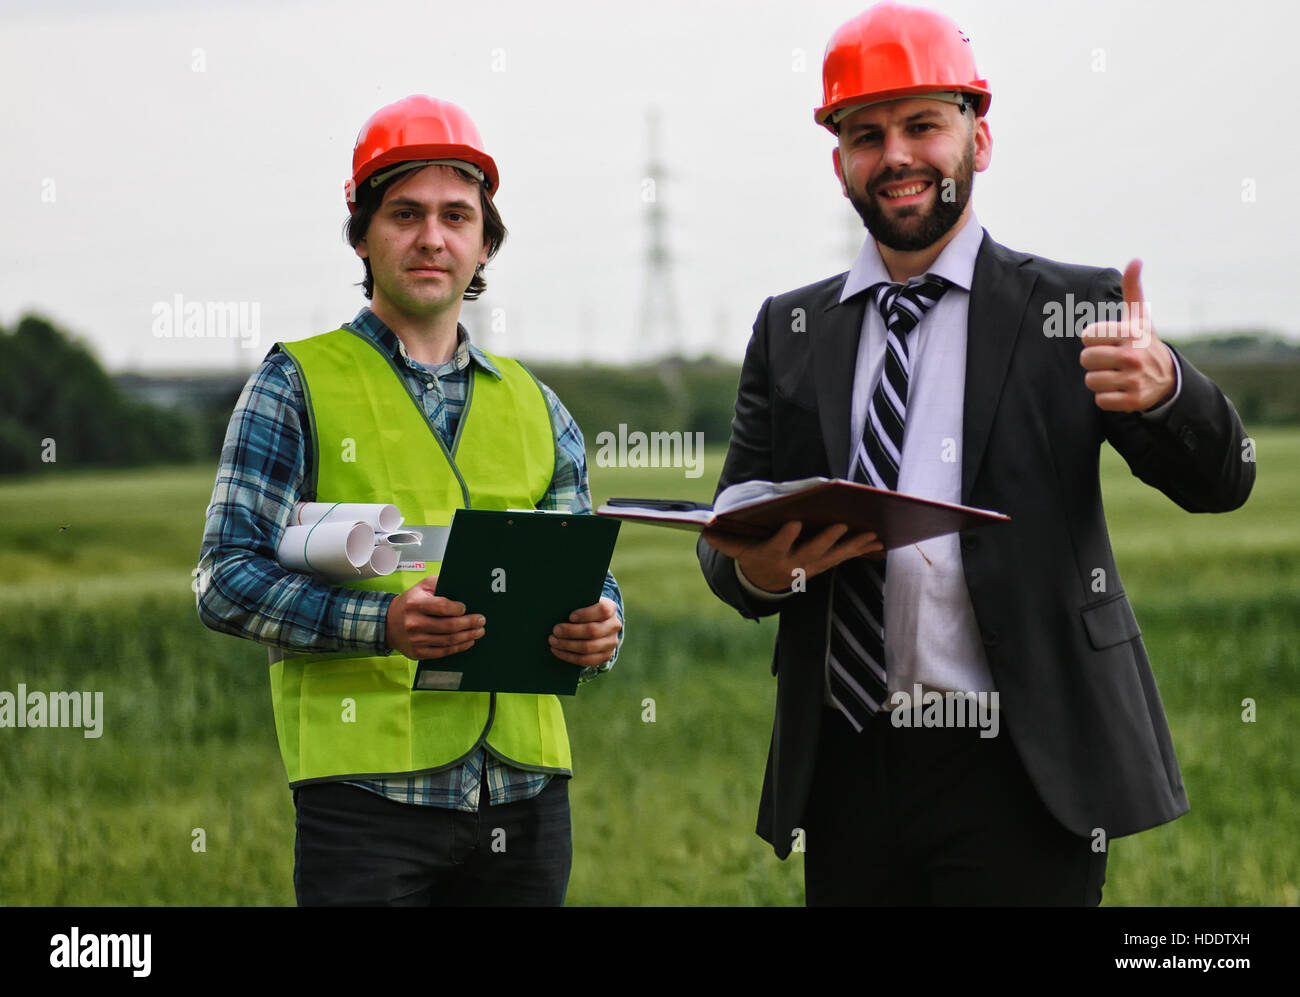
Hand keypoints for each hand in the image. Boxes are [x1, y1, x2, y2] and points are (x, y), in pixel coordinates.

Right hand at [385, 576, 484, 659]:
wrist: (388, 623)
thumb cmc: (409, 603)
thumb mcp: (421, 587)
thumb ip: (439, 583)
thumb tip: (460, 585)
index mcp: (415, 604)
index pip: (442, 607)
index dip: (458, 609)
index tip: (466, 608)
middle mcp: (414, 623)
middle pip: (449, 626)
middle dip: (469, 624)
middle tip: (481, 621)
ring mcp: (416, 640)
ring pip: (448, 641)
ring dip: (467, 636)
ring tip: (478, 631)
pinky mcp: (418, 653)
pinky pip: (443, 652)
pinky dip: (458, 648)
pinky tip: (467, 642)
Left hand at [549, 596, 620, 668]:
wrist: (596, 623)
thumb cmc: (583, 610)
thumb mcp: (583, 602)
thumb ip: (575, 603)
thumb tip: (557, 607)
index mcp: (610, 608)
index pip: (602, 610)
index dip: (586, 614)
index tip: (570, 617)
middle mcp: (614, 625)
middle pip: (593, 631)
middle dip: (571, 632)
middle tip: (555, 630)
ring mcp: (612, 642)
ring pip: (588, 647)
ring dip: (567, 645)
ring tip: (553, 641)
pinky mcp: (606, 655)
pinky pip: (586, 660)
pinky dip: (569, 656)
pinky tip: (557, 651)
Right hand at [702, 521, 882, 592]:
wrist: (762, 583)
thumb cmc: (750, 555)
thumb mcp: (735, 549)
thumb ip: (724, 539)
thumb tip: (705, 528)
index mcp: (769, 557)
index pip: (777, 546)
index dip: (786, 537)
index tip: (794, 523)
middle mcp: (792, 566)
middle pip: (811, 552)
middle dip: (827, 539)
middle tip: (841, 524)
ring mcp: (811, 568)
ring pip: (834, 556)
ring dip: (853, 546)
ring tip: (872, 534)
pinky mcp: (823, 566)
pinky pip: (844, 558)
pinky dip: (861, 550)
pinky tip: (880, 542)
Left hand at [1079, 259, 1176, 410]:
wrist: (1167, 378)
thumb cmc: (1143, 342)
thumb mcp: (1140, 317)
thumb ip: (1133, 288)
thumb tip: (1135, 260)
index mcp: (1131, 334)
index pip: (1088, 335)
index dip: (1093, 338)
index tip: (1105, 339)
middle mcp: (1133, 357)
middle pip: (1086, 359)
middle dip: (1093, 360)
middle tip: (1108, 359)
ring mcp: (1133, 380)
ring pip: (1090, 381)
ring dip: (1098, 379)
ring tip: (1114, 374)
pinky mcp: (1132, 401)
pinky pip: (1100, 401)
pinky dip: (1106, 397)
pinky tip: (1119, 389)